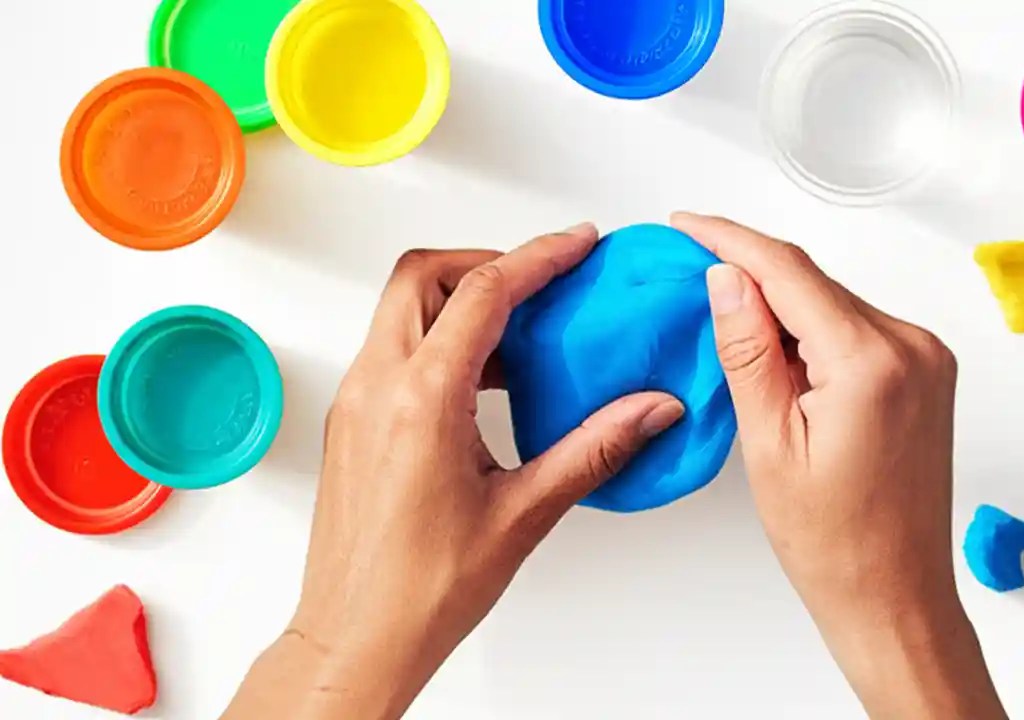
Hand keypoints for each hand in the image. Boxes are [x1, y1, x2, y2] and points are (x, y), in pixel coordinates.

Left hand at [223, 224, 683, 719]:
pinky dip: (440, 341)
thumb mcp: (524, 513)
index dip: (539, 256)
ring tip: (523, 338)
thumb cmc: (420, 591)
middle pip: (425, 276)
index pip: (484, 291)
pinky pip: (394, 349)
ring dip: (461, 302)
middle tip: (543, 282)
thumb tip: (650, 410)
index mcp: (421, 400)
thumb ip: (594, 448)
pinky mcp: (352, 421)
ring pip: (403, 309)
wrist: (355, 639)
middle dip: (487, 263)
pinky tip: (487, 386)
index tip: (577, 245)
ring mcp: (356, 402)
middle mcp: (376, 387)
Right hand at [672, 213, 1004, 718]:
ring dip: (782, 309)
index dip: (730, 239)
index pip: (788, 271)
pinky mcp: (928, 375)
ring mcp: (927, 359)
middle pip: (814, 284)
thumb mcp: (769, 444)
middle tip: (691, 282)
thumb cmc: (832, 542)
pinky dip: (815, 333)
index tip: (686, 225)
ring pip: (834, 305)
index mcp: (871, 362)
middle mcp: (912, 346)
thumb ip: (748, 351)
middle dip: (752, 277)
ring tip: (731, 337)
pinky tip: (781, 361)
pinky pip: (858, 330)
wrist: (895, 596)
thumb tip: (727, 277)